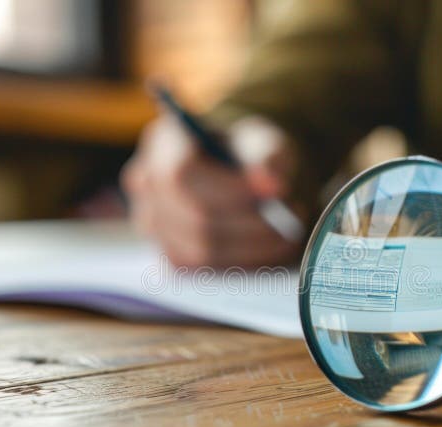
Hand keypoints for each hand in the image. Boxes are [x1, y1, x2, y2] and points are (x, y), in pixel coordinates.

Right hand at [121, 115, 301, 266]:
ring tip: (289, 231)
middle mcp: (147, 184)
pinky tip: (271, 246)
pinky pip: (205, 268)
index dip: (228, 188)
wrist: (245, 176)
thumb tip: (273, 185)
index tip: (276, 189)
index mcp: (164, 142)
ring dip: (252, 246)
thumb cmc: (252, 155)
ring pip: (199, 250)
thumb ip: (271, 158)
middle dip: (249, 222)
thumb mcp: (268, 143)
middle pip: (193, 217)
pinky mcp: (171, 255)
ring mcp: (152, 224)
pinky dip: (244, 261)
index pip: (181, 174)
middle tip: (295, 215)